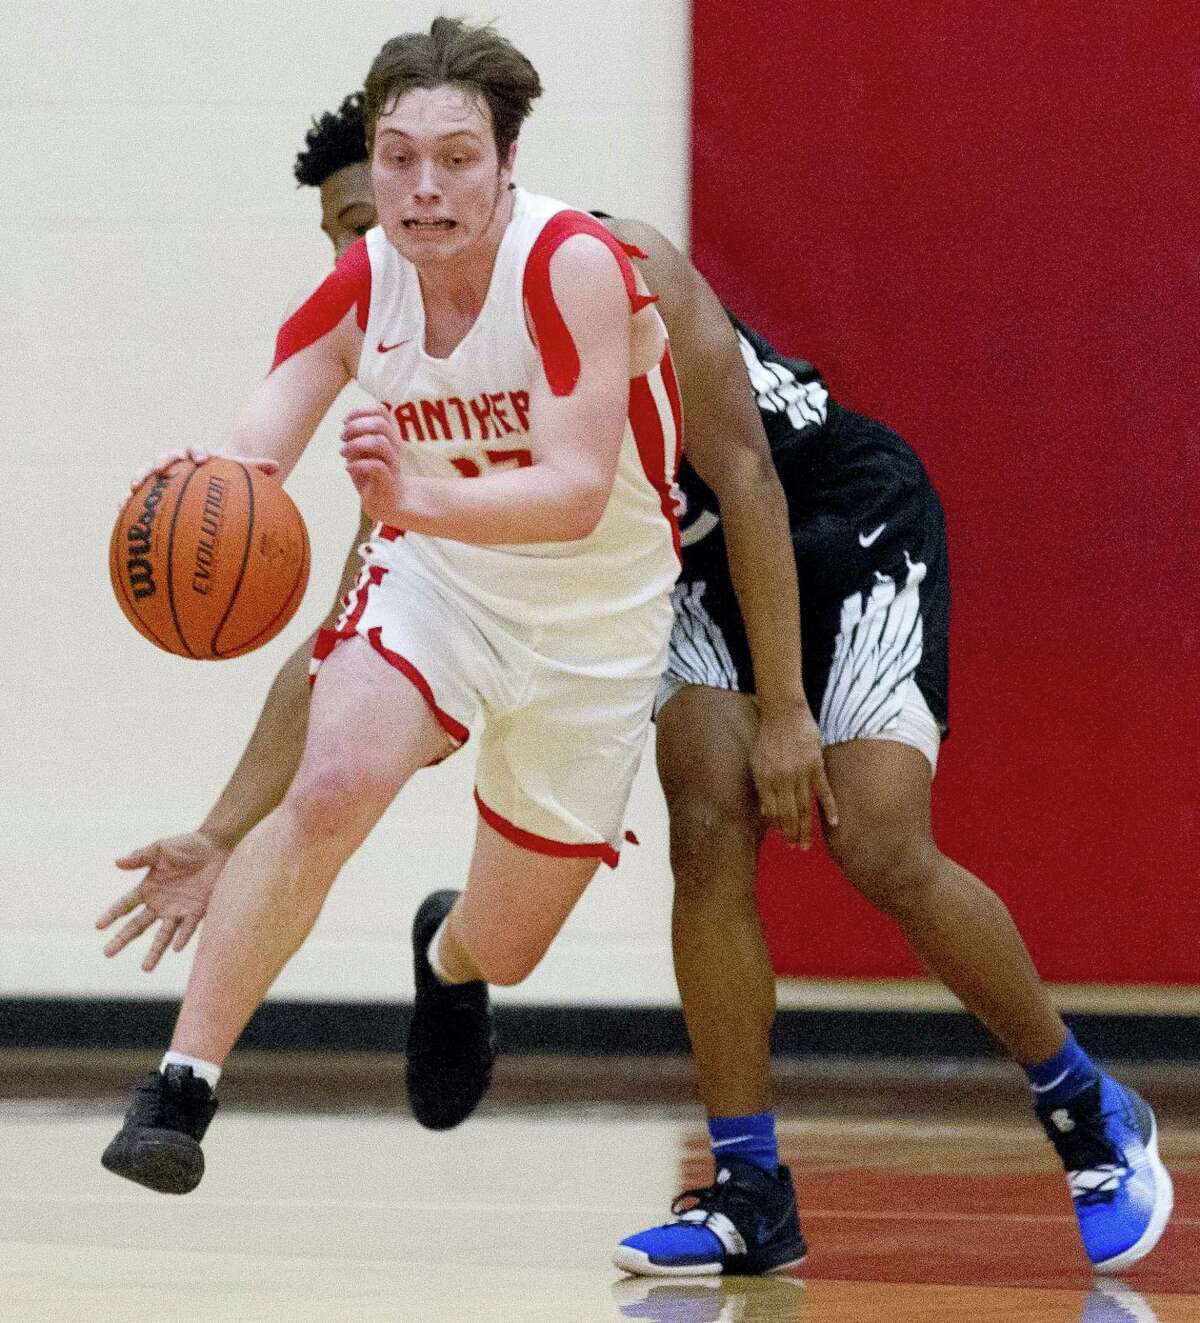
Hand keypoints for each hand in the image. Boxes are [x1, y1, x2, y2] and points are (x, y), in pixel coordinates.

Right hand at [95, 830, 229, 970]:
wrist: (216, 846)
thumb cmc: (186, 846)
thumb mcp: (160, 849)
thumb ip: (139, 857)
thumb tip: (117, 862)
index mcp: (148, 889)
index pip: (125, 905)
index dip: (112, 915)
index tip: (98, 926)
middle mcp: (160, 904)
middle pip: (137, 926)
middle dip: (122, 939)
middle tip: (107, 953)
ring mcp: (178, 910)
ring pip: (163, 935)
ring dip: (155, 951)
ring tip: (146, 968)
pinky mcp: (197, 911)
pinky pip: (188, 928)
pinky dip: (182, 937)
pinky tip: (176, 948)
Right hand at [127, 446, 279, 493]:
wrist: (206, 474)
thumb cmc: (224, 474)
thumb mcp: (239, 471)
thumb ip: (256, 468)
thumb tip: (277, 465)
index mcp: (197, 455)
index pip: (195, 449)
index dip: (196, 451)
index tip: (202, 458)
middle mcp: (176, 461)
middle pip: (165, 458)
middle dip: (161, 462)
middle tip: (159, 469)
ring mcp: (161, 475)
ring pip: (146, 475)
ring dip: (138, 480)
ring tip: (130, 492)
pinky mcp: (151, 490)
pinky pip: (138, 496)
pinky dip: (128, 502)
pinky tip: (119, 514)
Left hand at [340, 406, 405, 521]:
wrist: (389, 504)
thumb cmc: (373, 476)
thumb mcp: (362, 453)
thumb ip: (357, 439)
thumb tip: (346, 427)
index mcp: (389, 436)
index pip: (381, 411)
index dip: (360, 411)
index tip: (344, 421)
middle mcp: (394, 447)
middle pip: (380, 424)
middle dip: (356, 426)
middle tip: (342, 437)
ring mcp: (393, 464)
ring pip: (380, 442)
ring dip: (356, 445)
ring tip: (343, 453)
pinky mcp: (390, 481)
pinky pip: (377, 466)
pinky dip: (358, 465)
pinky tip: (348, 468)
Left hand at [751, 703, 838, 847]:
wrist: (783, 712)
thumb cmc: (767, 737)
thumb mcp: (756, 762)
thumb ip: (761, 788)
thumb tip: (765, 813)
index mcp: (765, 779)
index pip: (773, 812)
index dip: (779, 827)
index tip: (783, 839)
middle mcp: (782, 780)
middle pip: (789, 814)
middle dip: (792, 834)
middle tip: (797, 848)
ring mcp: (800, 773)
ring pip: (805, 807)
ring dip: (806, 828)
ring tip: (807, 844)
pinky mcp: (816, 765)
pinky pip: (824, 791)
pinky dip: (829, 807)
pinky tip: (833, 822)